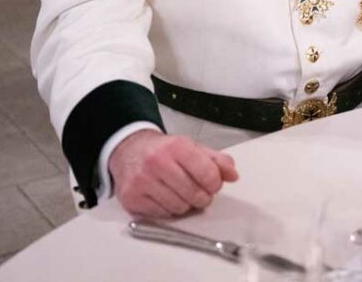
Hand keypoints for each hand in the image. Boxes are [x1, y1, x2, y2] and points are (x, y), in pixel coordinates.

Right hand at [108, 130, 238, 216]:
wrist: (128, 150)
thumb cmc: (164, 150)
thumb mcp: (192, 148)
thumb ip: (216, 160)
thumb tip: (233, 175)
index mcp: (176, 146)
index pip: (208, 174)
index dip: (215, 184)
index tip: (213, 184)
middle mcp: (157, 162)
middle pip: (194, 194)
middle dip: (202, 197)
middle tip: (200, 193)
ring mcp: (142, 181)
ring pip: (179, 207)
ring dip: (186, 205)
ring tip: (182, 193)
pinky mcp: (131, 198)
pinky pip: (162, 215)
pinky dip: (169, 210)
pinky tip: (166, 197)